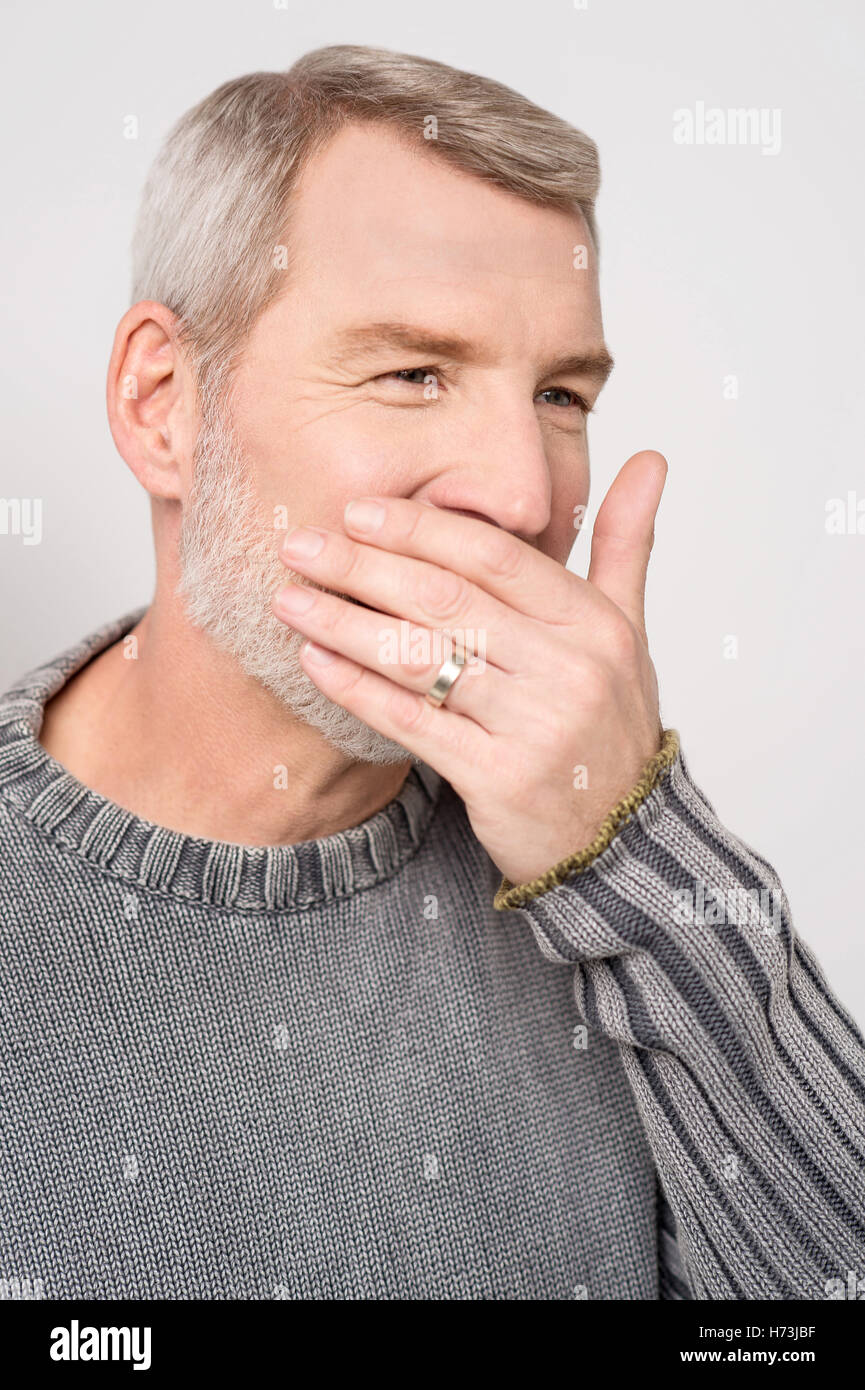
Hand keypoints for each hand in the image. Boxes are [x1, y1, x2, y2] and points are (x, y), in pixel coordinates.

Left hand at [272, 450, 667, 885]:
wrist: (621, 839)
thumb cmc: (610, 726)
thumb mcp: (628, 633)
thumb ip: (624, 544)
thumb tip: (650, 458)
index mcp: (593, 624)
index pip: (495, 557)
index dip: (421, 529)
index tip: (358, 511)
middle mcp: (567, 669)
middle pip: (447, 600)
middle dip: (363, 566)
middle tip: (299, 544)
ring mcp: (533, 726)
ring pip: (420, 658)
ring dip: (344, 623)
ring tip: (289, 598)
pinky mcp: (498, 779)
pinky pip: (412, 722)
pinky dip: (357, 689)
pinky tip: (314, 662)